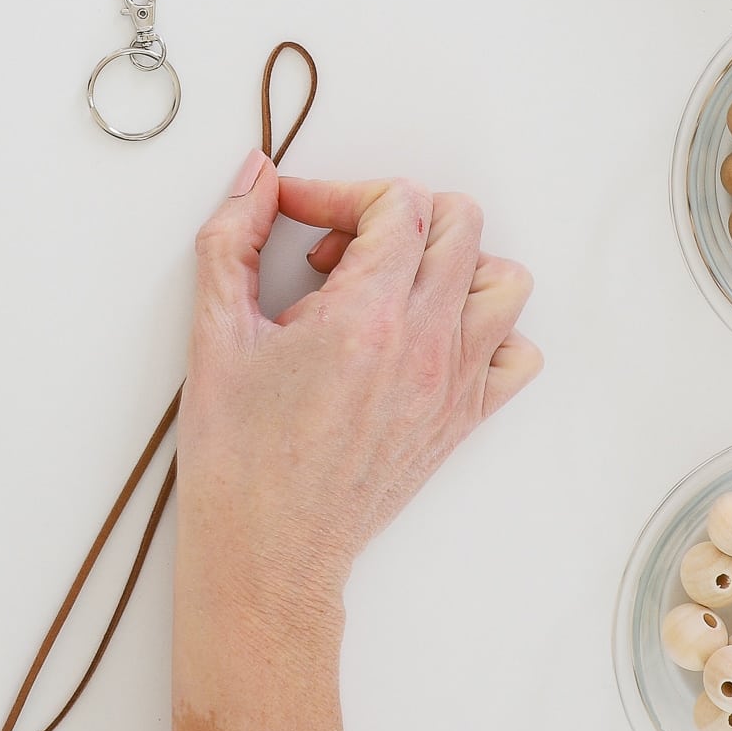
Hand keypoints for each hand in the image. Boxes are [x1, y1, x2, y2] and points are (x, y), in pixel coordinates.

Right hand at [177, 150, 542, 623]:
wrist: (269, 551)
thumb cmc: (238, 457)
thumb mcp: (214, 335)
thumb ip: (229, 240)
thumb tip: (257, 179)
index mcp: (367, 316)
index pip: (394, 202)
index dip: (338, 192)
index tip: (295, 217)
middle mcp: (426, 343)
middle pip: (458, 221)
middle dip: (393, 213)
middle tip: (335, 252)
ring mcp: (454, 382)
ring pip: (502, 278)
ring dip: (448, 261)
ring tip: (387, 286)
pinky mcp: (462, 418)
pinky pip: (516, 351)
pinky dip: (485, 327)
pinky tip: (425, 337)